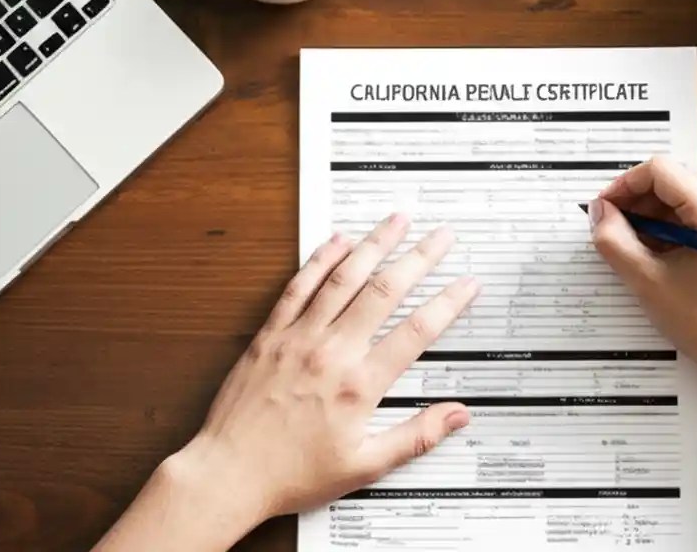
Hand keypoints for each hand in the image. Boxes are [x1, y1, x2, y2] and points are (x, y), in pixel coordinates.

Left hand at [164, 215, 477, 539]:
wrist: (229, 472)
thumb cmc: (290, 474)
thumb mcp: (363, 466)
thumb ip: (415, 437)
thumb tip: (456, 417)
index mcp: (358, 386)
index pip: (416, 332)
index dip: (448, 303)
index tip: (467, 285)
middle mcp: (331, 353)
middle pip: (386, 291)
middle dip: (419, 258)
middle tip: (442, 237)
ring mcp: (299, 338)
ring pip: (344, 278)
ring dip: (374, 244)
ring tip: (397, 221)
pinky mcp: (271, 334)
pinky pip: (299, 286)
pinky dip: (321, 260)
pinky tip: (338, 241)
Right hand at [588, 157, 696, 379]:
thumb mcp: (648, 281)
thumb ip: (615, 240)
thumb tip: (598, 211)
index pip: (659, 170)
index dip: (623, 185)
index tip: (603, 210)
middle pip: (671, 178)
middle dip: (636, 200)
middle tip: (612, 230)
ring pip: (681, 193)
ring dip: (651, 214)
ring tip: (634, 248)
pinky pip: (695, 210)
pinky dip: (669, 225)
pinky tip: (657, 254)